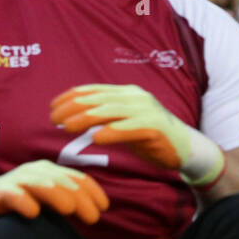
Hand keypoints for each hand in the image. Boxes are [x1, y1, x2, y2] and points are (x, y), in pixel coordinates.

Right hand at [0, 160, 108, 235]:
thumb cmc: (23, 204)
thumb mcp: (48, 202)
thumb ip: (68, 204)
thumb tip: (95, 215)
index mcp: (51, 172)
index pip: (77, 178)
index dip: (92, 191)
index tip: (104, 208)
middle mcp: (35, 172)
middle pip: (62, 182)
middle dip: (80, 198)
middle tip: (93, 218)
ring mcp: (16, 180)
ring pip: (40, 184)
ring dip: (56, 195)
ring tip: (69, 209)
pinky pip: (12, 195)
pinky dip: (23, 202)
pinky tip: (33, 213)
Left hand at [49, 84, 224, 187]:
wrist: (185, 147)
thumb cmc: (151, 137)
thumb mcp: (126, 121)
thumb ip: (106, 117)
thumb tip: (76, 118)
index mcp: (127, 93)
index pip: (94, 91)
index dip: (71, 97)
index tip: (53, 106)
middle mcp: (135, 98)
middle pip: (97, 99)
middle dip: (72, 108)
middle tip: (53, 118)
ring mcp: (146, 111)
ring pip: (109, 111)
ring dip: (85, 118)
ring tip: (67, 127)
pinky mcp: (154, 128)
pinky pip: (128, 129)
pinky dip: (111, 132)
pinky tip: (96, 138)